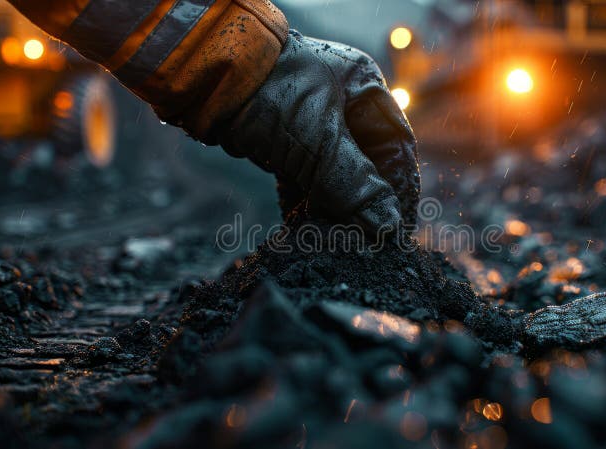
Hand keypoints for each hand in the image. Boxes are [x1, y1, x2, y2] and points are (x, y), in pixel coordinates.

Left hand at [215, 31, 420, 233]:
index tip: (396, 225)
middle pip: (366, 161)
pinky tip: (303, 223)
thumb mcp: (320, 141)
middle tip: (364, 238)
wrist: (207, 80)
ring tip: (332, 236)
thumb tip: (386, 225)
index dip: (398, 186)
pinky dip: (306, 198)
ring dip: (333, 204)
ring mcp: (315, 119)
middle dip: (362, 200)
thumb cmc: (273, 94)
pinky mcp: (287, 137)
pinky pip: (307, 173)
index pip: (395, 145)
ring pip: (335, 171)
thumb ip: (354, 183)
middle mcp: (345, 102)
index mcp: (365, 89)